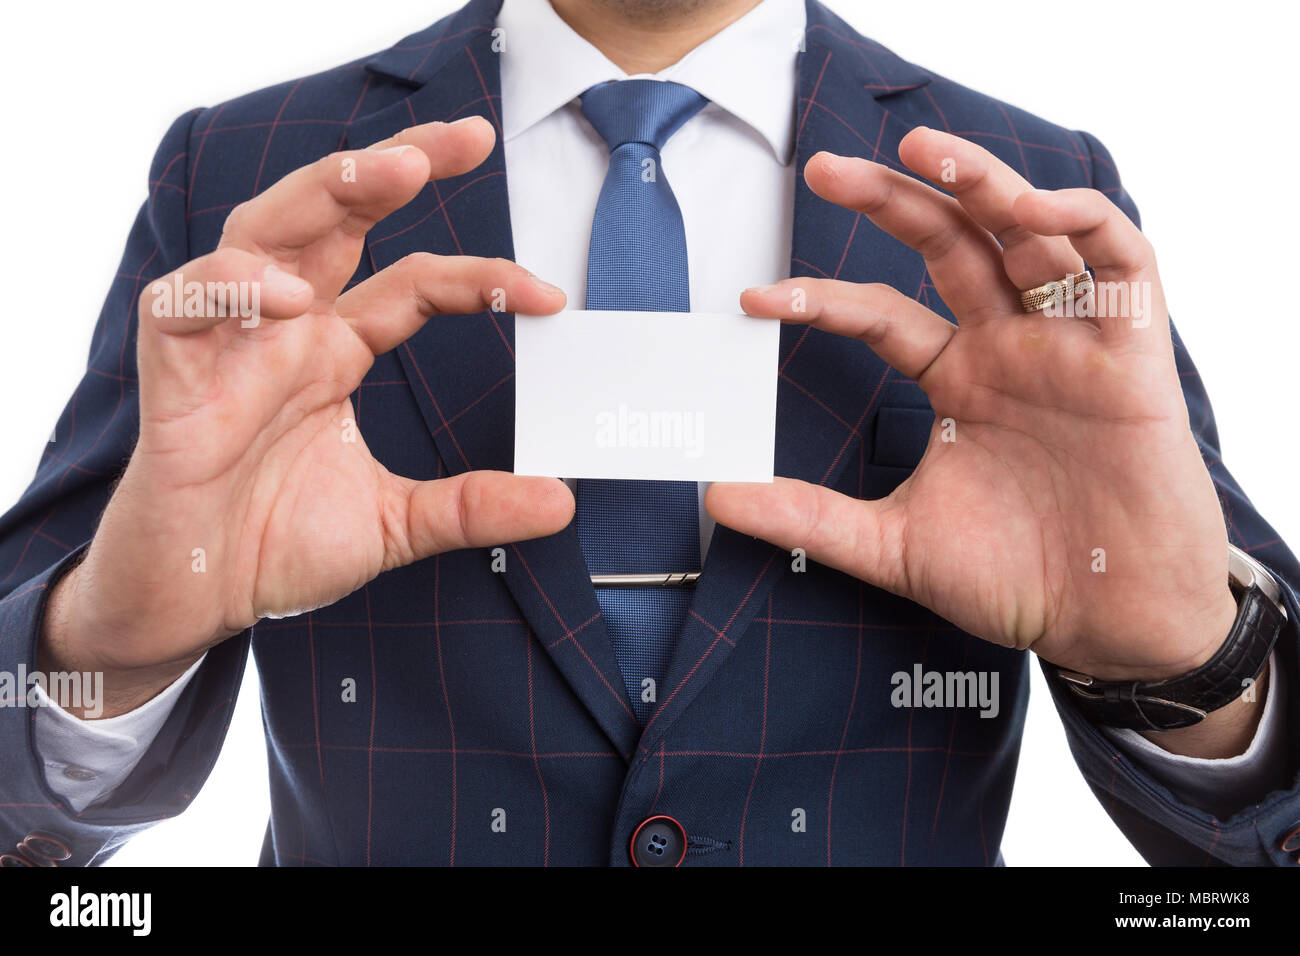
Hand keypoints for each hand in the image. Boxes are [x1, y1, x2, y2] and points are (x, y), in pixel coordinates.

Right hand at [42, 117, 573, 714]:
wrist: (196, 599)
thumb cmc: (276, 545)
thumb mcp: (396, 525)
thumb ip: (473, 507)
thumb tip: (560, 502)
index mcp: (336, 352)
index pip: (414, 283)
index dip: (480, 276)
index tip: (549, 297)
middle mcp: (287, 332)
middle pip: (334, 217)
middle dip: (396, 165)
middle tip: (467, 137)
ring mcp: (229, 346)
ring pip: (263, 232)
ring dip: (325, 192)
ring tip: (393, 173)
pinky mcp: (172, 376)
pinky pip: (181, 303)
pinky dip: (229, 286)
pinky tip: (288, 294)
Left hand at [709, 128, 1238, 689]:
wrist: (1111, 623)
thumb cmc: (1017, 579)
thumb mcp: (894, 546)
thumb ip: (809, 518)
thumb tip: (718, 497)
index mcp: (957, 378)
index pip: (879, 311)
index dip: (820, 297)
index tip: (754, 301)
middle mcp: (1007, 347)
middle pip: (949, 243)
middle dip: (891, 198)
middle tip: (824, 168)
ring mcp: (1068, 344)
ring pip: (1029, 233)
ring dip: (982, 183)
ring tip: (926, 153)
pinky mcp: (1131, 354)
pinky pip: (1120, 261)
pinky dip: (1082, 221)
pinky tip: (1030, 210)